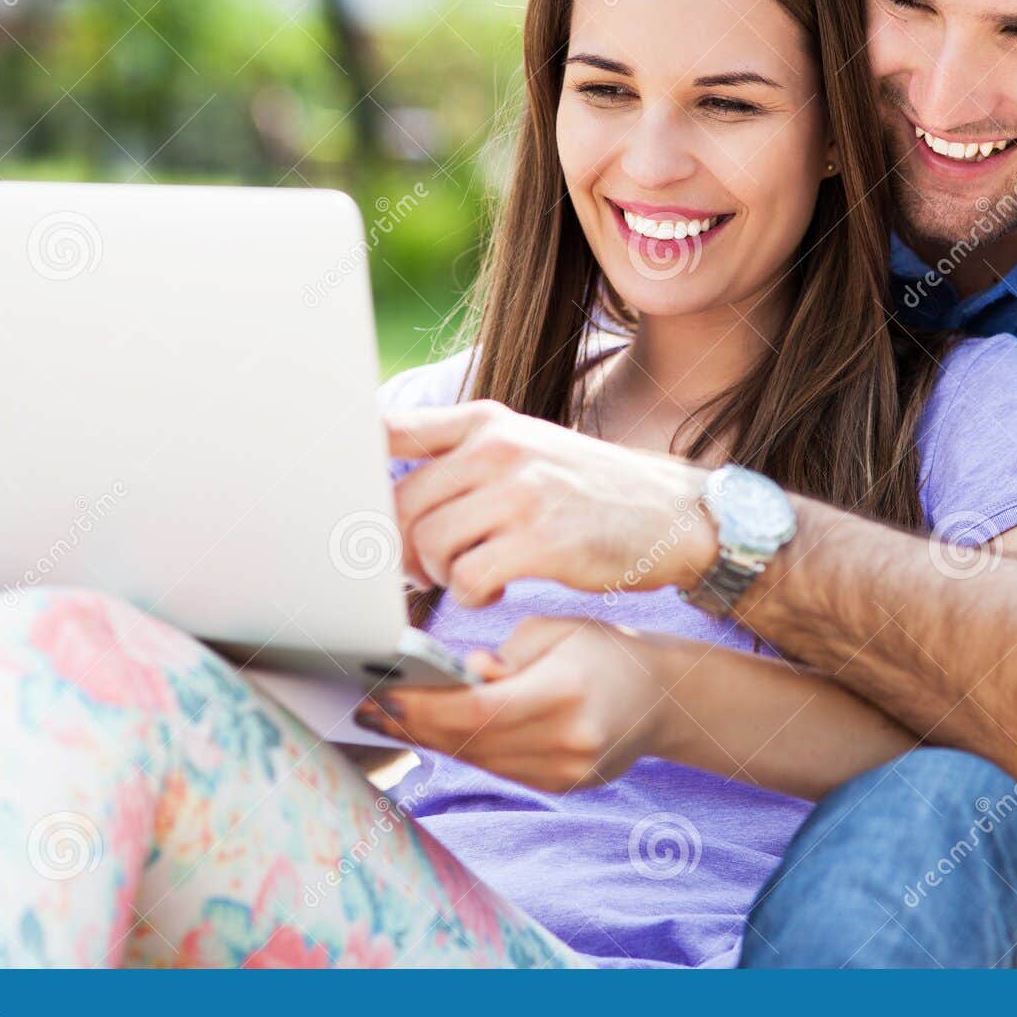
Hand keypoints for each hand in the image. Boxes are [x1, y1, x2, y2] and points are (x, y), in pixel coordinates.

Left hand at [353, 616, 677, 791]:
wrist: (662, 697)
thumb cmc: (601, 649)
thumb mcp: (551, 631)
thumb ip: (498, 658)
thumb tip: (450, 679)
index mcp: (565, 694)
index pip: (475, 711)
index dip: (420, 708)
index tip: (379, 696)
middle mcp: (566, 743)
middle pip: (470, 742)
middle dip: (413, 725)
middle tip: (368, 709)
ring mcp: (565, 773)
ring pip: (479, 760)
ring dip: (430, 739)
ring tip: (388, 718)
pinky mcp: (560, 786)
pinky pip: (497, 767)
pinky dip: (462, 747)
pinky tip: (433, 730)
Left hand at [386, 400, 716, 605]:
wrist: (670, 512)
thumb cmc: (585, 489)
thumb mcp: (525, 446)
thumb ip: (461, 455)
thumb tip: (382, 492)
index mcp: (486, 421)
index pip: (392, 430)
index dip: (353, 468)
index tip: (346, 503)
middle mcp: (499, 447)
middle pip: (401, 505)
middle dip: (401, 549)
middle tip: (420, 569)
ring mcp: (522, 492)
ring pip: (429, 544)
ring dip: (437, 574)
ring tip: (465, 576)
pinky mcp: (542, 540)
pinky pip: (468, 578)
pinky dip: (470, 594)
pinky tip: (493, 589)